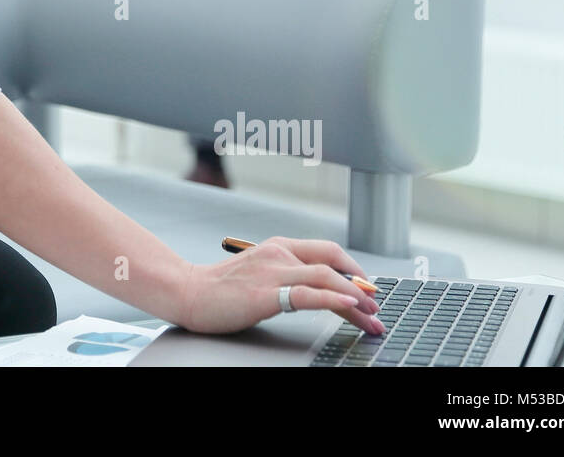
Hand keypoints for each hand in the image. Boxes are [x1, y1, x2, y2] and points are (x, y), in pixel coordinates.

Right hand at [173, 237, 384, 334]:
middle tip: (376, 306)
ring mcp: (272, 272)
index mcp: (277, 246)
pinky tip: (350, 307)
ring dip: (356, 298)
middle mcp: (278, 254)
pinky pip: (308, 294)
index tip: (367, 289)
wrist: (187, 292)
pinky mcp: (265, 295)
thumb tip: (318, 290)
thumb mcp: (257, 272)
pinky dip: (334, 299)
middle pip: (333, 263)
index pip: (327, 250)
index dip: (353, 268)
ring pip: (327, 277)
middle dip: (362, 286)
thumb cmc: (219, 288)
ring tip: (371, 317)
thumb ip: (284, 275)